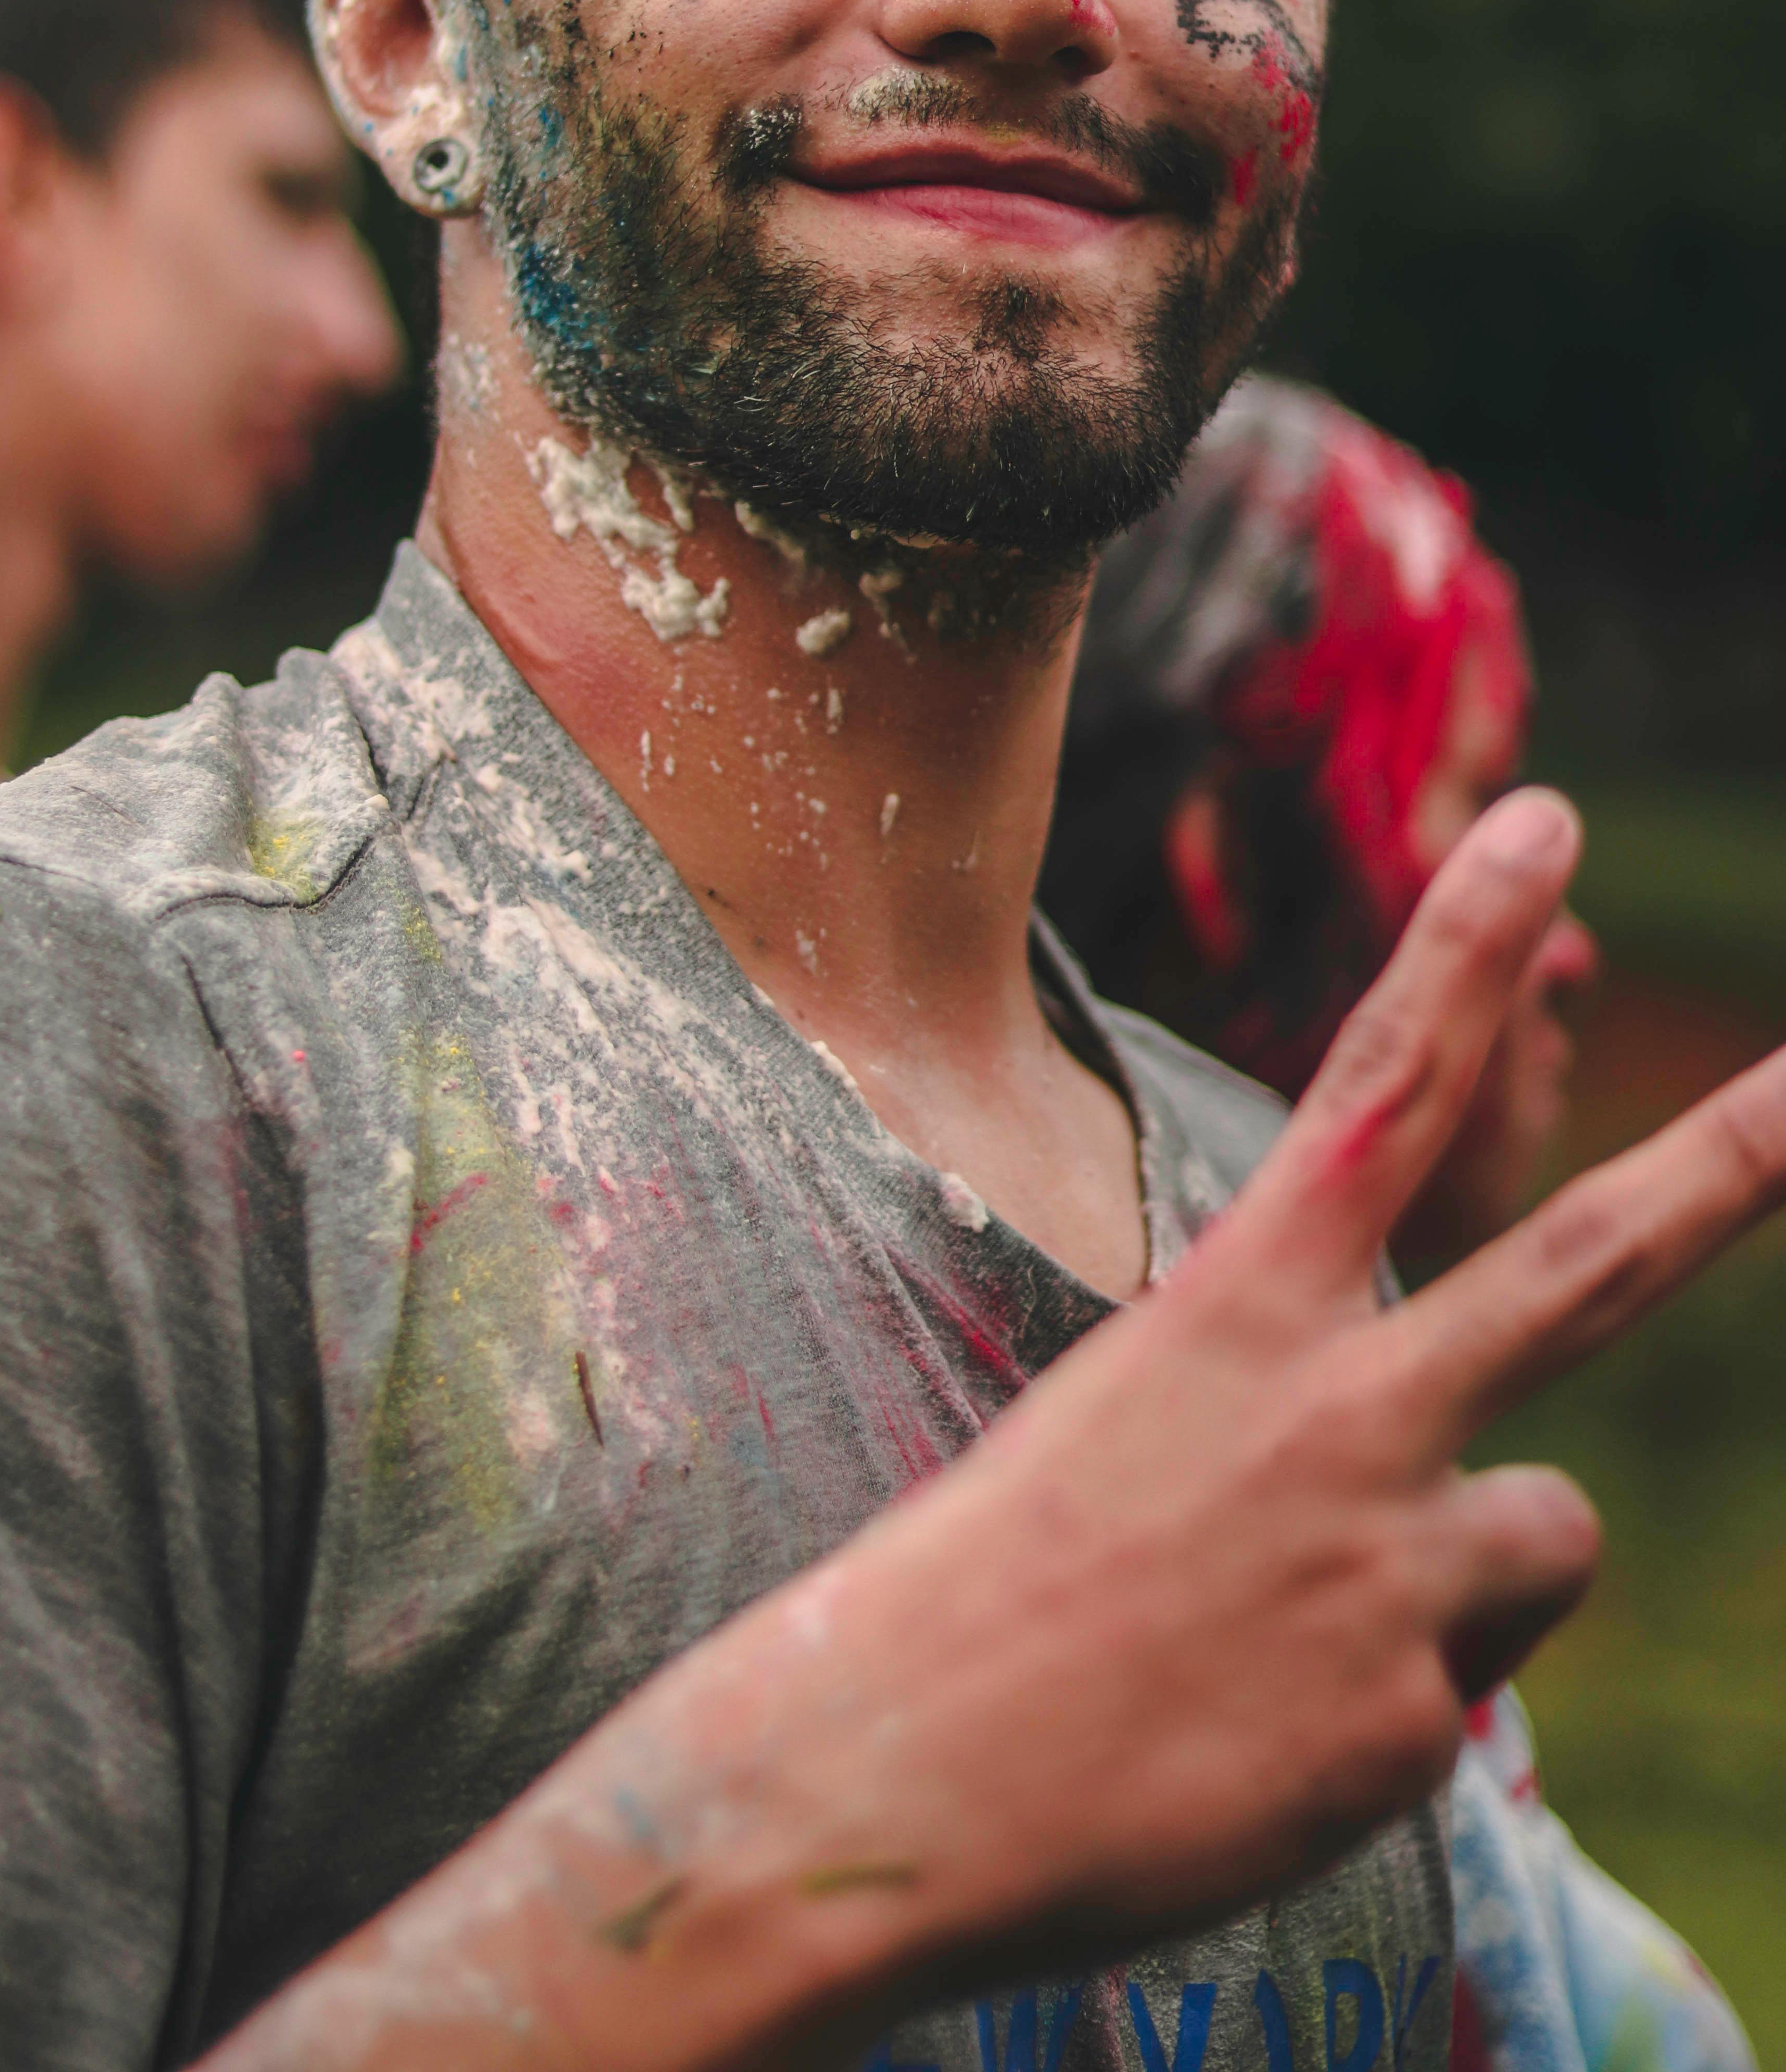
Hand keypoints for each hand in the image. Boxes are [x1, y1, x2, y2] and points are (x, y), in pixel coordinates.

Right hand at [206, 789, 1785, 2071]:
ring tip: (1306, 1634)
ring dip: (1471, 1566)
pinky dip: (1384, 1707)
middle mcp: (1335, 1412)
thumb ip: (1307, 1419)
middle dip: (1723, 1166)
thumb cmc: (992, 1591)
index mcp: (1233, 1311)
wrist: (897, 1780)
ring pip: (1551, 1525)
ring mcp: (1386, 1564)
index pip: (1379, 1083)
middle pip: (1581, 1267)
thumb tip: (1470, 1484)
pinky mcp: (1410, 1722)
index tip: (1547, 820)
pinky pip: (1466, 1684)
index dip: (1467, 945)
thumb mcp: (1135, 1434)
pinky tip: (1258, 1741)